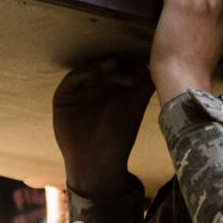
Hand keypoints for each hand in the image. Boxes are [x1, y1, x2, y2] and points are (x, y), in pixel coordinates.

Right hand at [52, 57, 153, 198]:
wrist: (95, 159)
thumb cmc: (118, 136)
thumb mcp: (135, 108)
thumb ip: (144, 88)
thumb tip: (158, 66)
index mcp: (114, 90)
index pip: (122, 70)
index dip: (130, 66)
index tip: (140, 67)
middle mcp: (97, 87)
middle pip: (105, 67)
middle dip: (116, 64)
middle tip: (125, 64)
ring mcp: (80, 89)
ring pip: (89, 69)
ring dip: (100, 65)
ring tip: (113, 65)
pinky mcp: (64, 94)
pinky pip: (72, 78)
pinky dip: (83, 72)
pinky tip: (94, 72)